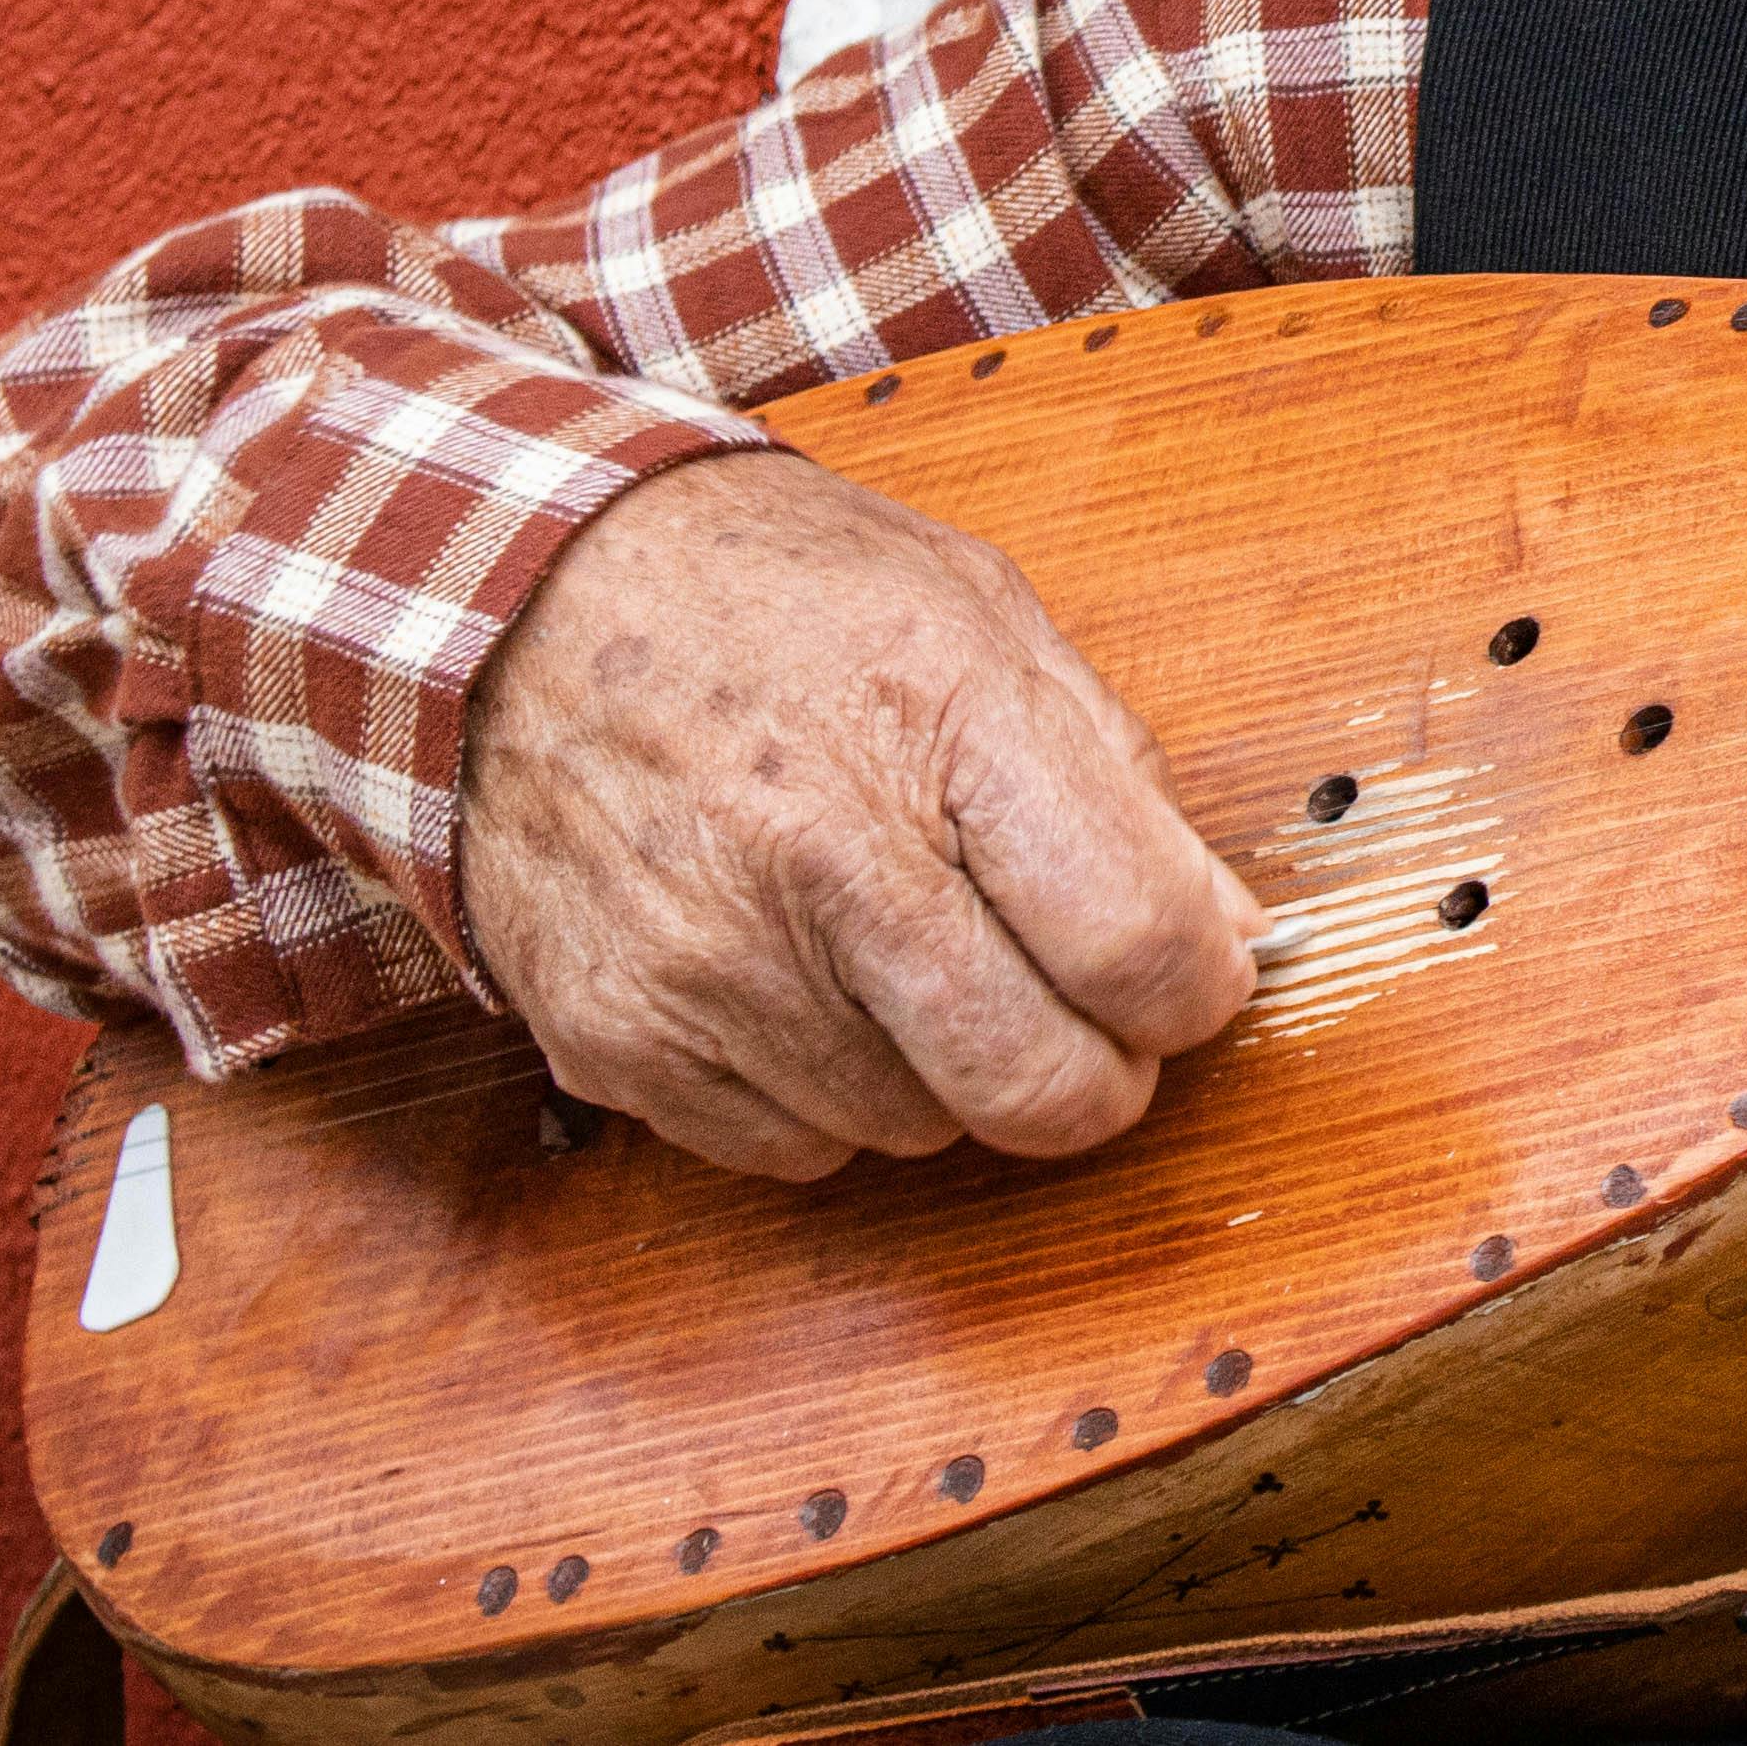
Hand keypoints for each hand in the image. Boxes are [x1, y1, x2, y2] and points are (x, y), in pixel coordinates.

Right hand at [461, 447, 1260, 1179]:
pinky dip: (830, 1097)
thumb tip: (1228, 930)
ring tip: (909, 957)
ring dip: (951, 1076)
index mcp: (944, 724)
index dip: (1195, 989)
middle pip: (1036, 1082)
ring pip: (923, 1131)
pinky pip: (795, 1151)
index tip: (1191, 979)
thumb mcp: (980, 613)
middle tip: (1090, 1027)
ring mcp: (711, 963)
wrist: (518, 599)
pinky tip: (807, 987)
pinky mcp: (622, 1040)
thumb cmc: (765, 594)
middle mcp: (824, 857)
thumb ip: (1119, 776)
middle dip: (1098, 1080)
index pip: (1134, 940)